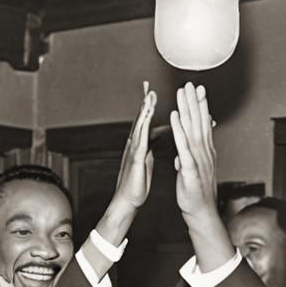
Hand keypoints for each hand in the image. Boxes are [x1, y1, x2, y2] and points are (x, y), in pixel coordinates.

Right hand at [112, 82, 156, 212]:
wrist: (128, 200)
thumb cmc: (137, 183)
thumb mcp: (146, 160)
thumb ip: (150, 145)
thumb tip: (157, 134)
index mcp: (140, 145)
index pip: (145, 122)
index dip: (148, 106)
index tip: (151, 92)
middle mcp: (135, 145)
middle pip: (140, 119)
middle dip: (145, 103)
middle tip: (148, 86)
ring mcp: (134, 151)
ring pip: (139, 127)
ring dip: (144, 111)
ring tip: (149, 97)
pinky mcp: (135, 159)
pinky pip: (140, 141)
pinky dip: (143, 129)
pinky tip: (146, 120)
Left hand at [170, 82, 217, 219]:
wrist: (200, 212)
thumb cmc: (195, 194)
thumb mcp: (191, 172)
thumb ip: (187, 160)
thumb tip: (182, 155)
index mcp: (203, 152)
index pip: (202, 125)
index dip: (200, 107)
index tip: (198, 91)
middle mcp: (203, 152)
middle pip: (198, 122)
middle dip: (194, 102)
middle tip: (190, 84)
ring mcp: (198, 159)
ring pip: (192, 129)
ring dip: (187, 110)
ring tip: (182, 93)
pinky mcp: (190, 168)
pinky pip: (183, 146)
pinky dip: (179, 130)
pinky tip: (175, 117)